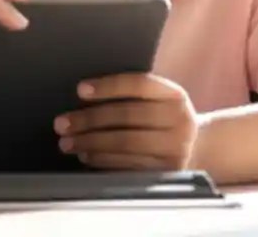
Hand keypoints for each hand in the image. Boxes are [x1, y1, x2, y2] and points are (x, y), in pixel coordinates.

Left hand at [54, 73, 197, 170]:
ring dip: (90, 142)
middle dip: (89, 119)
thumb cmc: (162, 119)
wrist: (196, 149)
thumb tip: (83, 94)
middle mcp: (180, 120)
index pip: (139, 84)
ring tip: (67, 142)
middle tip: (61, 123)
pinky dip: (102, 159)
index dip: (108, 86)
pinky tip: (85, 155)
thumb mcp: (158, 100)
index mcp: (174, 95)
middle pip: (127, 115)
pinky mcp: (166, 172)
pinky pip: (127, 164)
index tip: (80, 90)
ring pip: (124, 142)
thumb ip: (131, 94)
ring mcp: (176, 149)